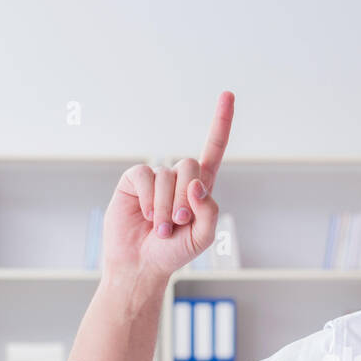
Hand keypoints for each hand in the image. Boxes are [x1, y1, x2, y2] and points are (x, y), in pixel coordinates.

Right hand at [101, 90, 234, 301]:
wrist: (142, 265)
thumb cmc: (173, 252)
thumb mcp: (203, 237)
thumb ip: (209, 211)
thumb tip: (197, 184)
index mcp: (200, 187)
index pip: (213, 149)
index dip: (221, 123)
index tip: (228, 95)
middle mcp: (178, 178)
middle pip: (190, 165)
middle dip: (186, 198)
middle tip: (178, 224)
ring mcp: (155, 178)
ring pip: (167, 175)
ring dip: (165, 207)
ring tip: (160, 229)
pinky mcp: (133, 180)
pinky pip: (144, 175)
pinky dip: (147, 199)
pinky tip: (144, 216)